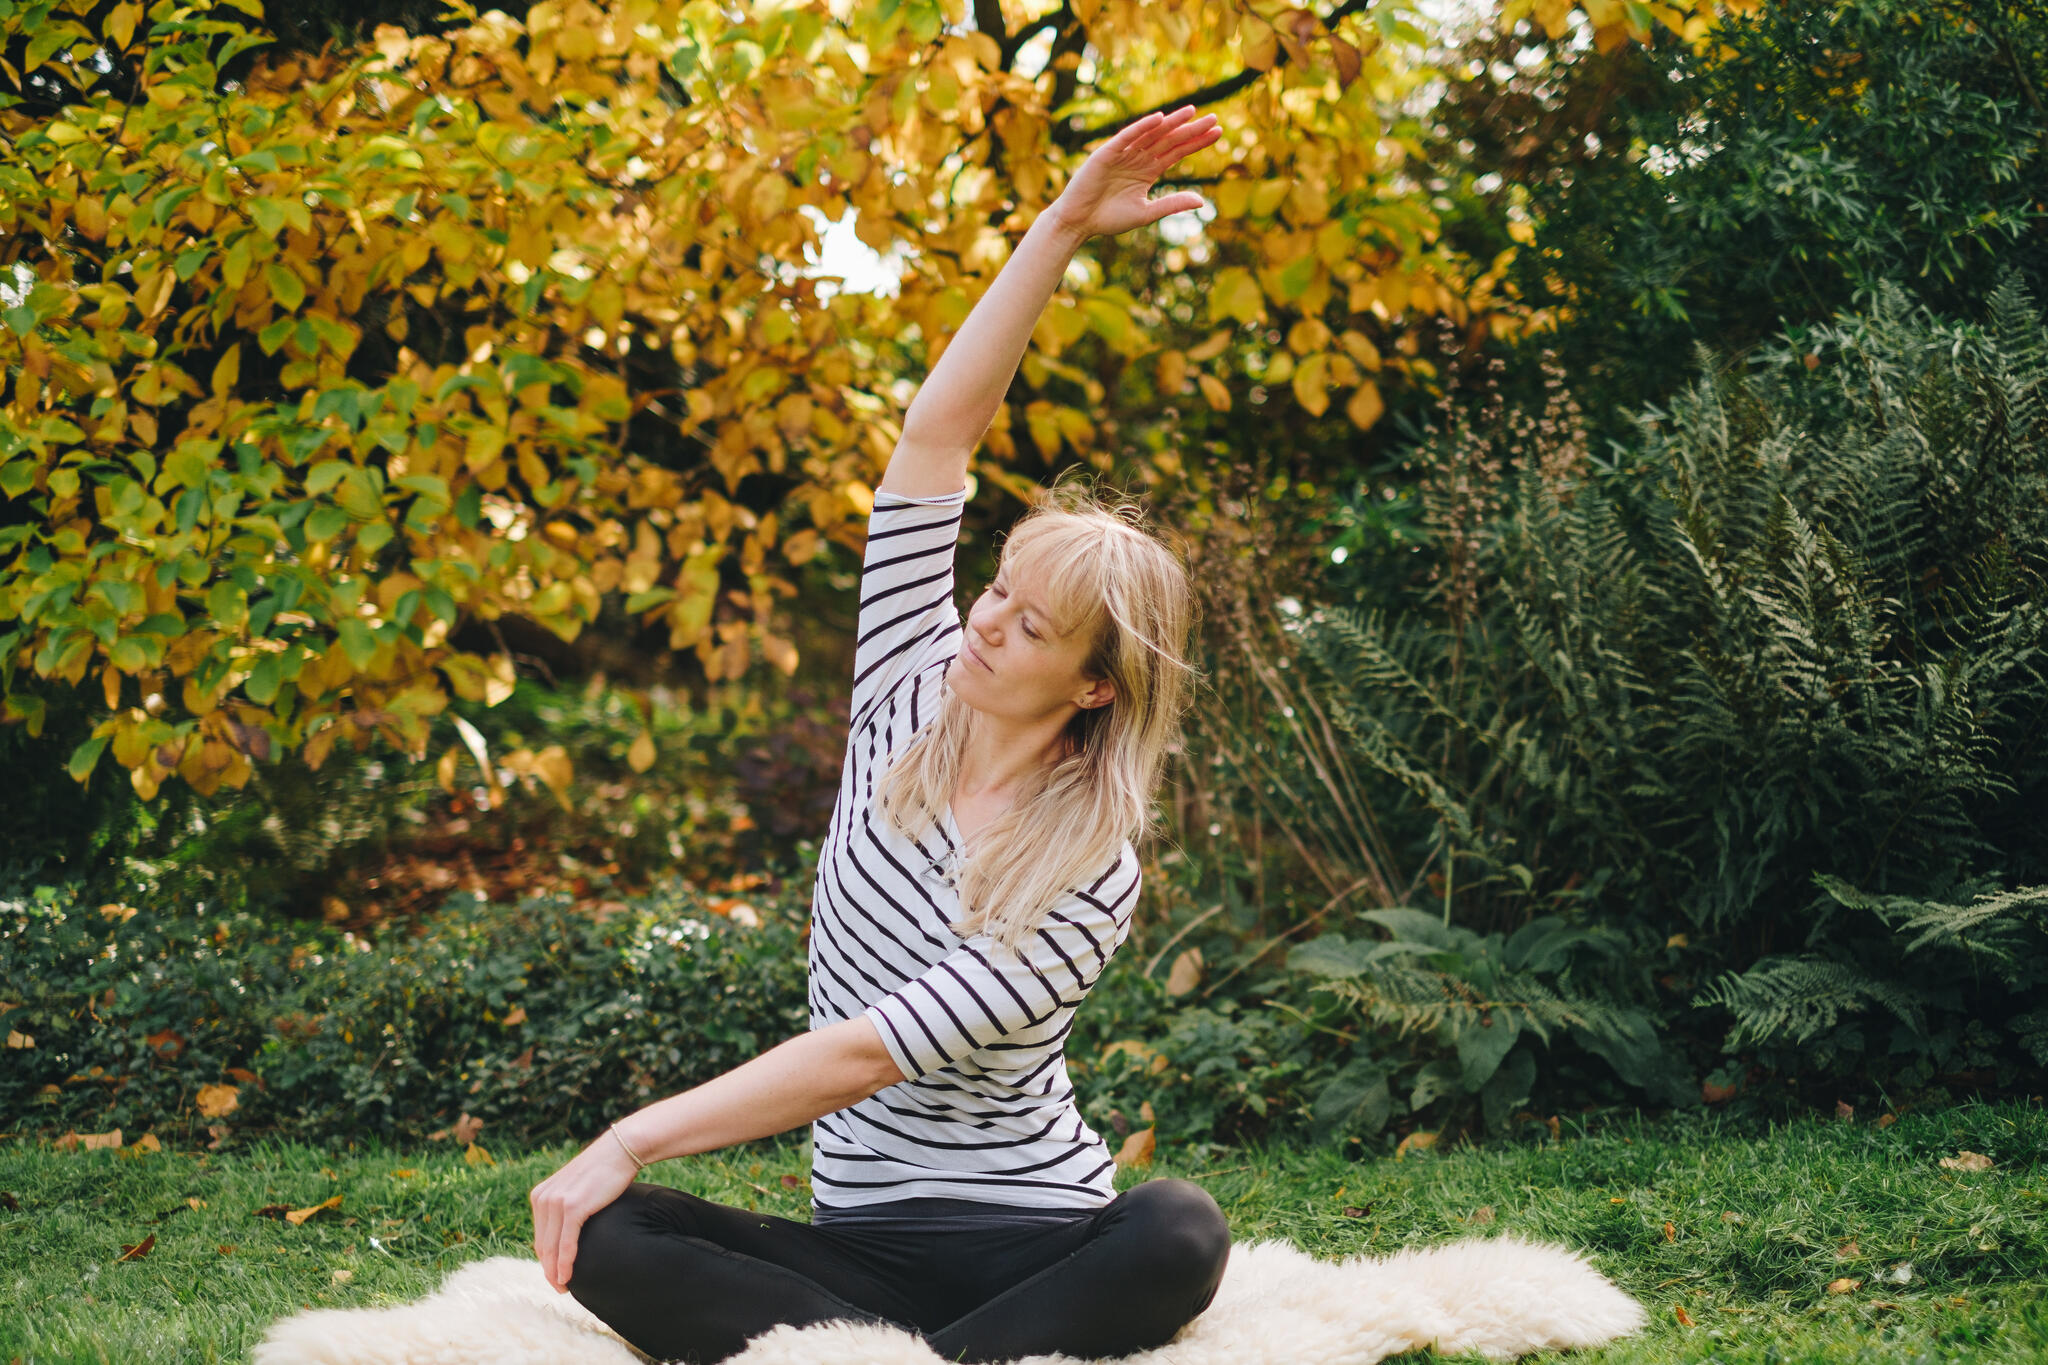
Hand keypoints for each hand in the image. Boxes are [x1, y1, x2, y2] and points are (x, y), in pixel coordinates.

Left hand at [529, 1126, 640, 1292]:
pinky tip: (567, 1277)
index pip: (539, 1236)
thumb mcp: (576, 1189)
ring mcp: (556, 1202)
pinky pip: (565, 1243)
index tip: (555, 1275)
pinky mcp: (572, 1207)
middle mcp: (543, 1198)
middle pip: (542, 1245)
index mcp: (541, 1195)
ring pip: (550, 1248)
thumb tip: (569, 1230)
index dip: (546, 1259)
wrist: (620, 1150)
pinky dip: (565, 1263)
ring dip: (555, 1272)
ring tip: (563, 1287)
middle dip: (548, 1270)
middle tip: (560, 1287)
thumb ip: (566, 1206)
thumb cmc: (604, 1171)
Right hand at [1049, 105, 1221, 239]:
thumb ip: (1172, 204)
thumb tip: (1202, 201)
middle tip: (1214, 118)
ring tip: (1192, 112)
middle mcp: (1138, 158)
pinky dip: (1142, 127)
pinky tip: (1159, 118)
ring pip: (1152, 134)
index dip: (1197, 142)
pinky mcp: (1107, 153)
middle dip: (1191, 129)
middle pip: (1170, 140)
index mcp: (1148, 171)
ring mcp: (1123, 153)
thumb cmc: (1109, 219)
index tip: (1219, 133)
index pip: (1177, 152)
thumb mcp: (1146, 212)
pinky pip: (1127, 136)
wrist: (1078, 222)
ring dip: (1171, 123)